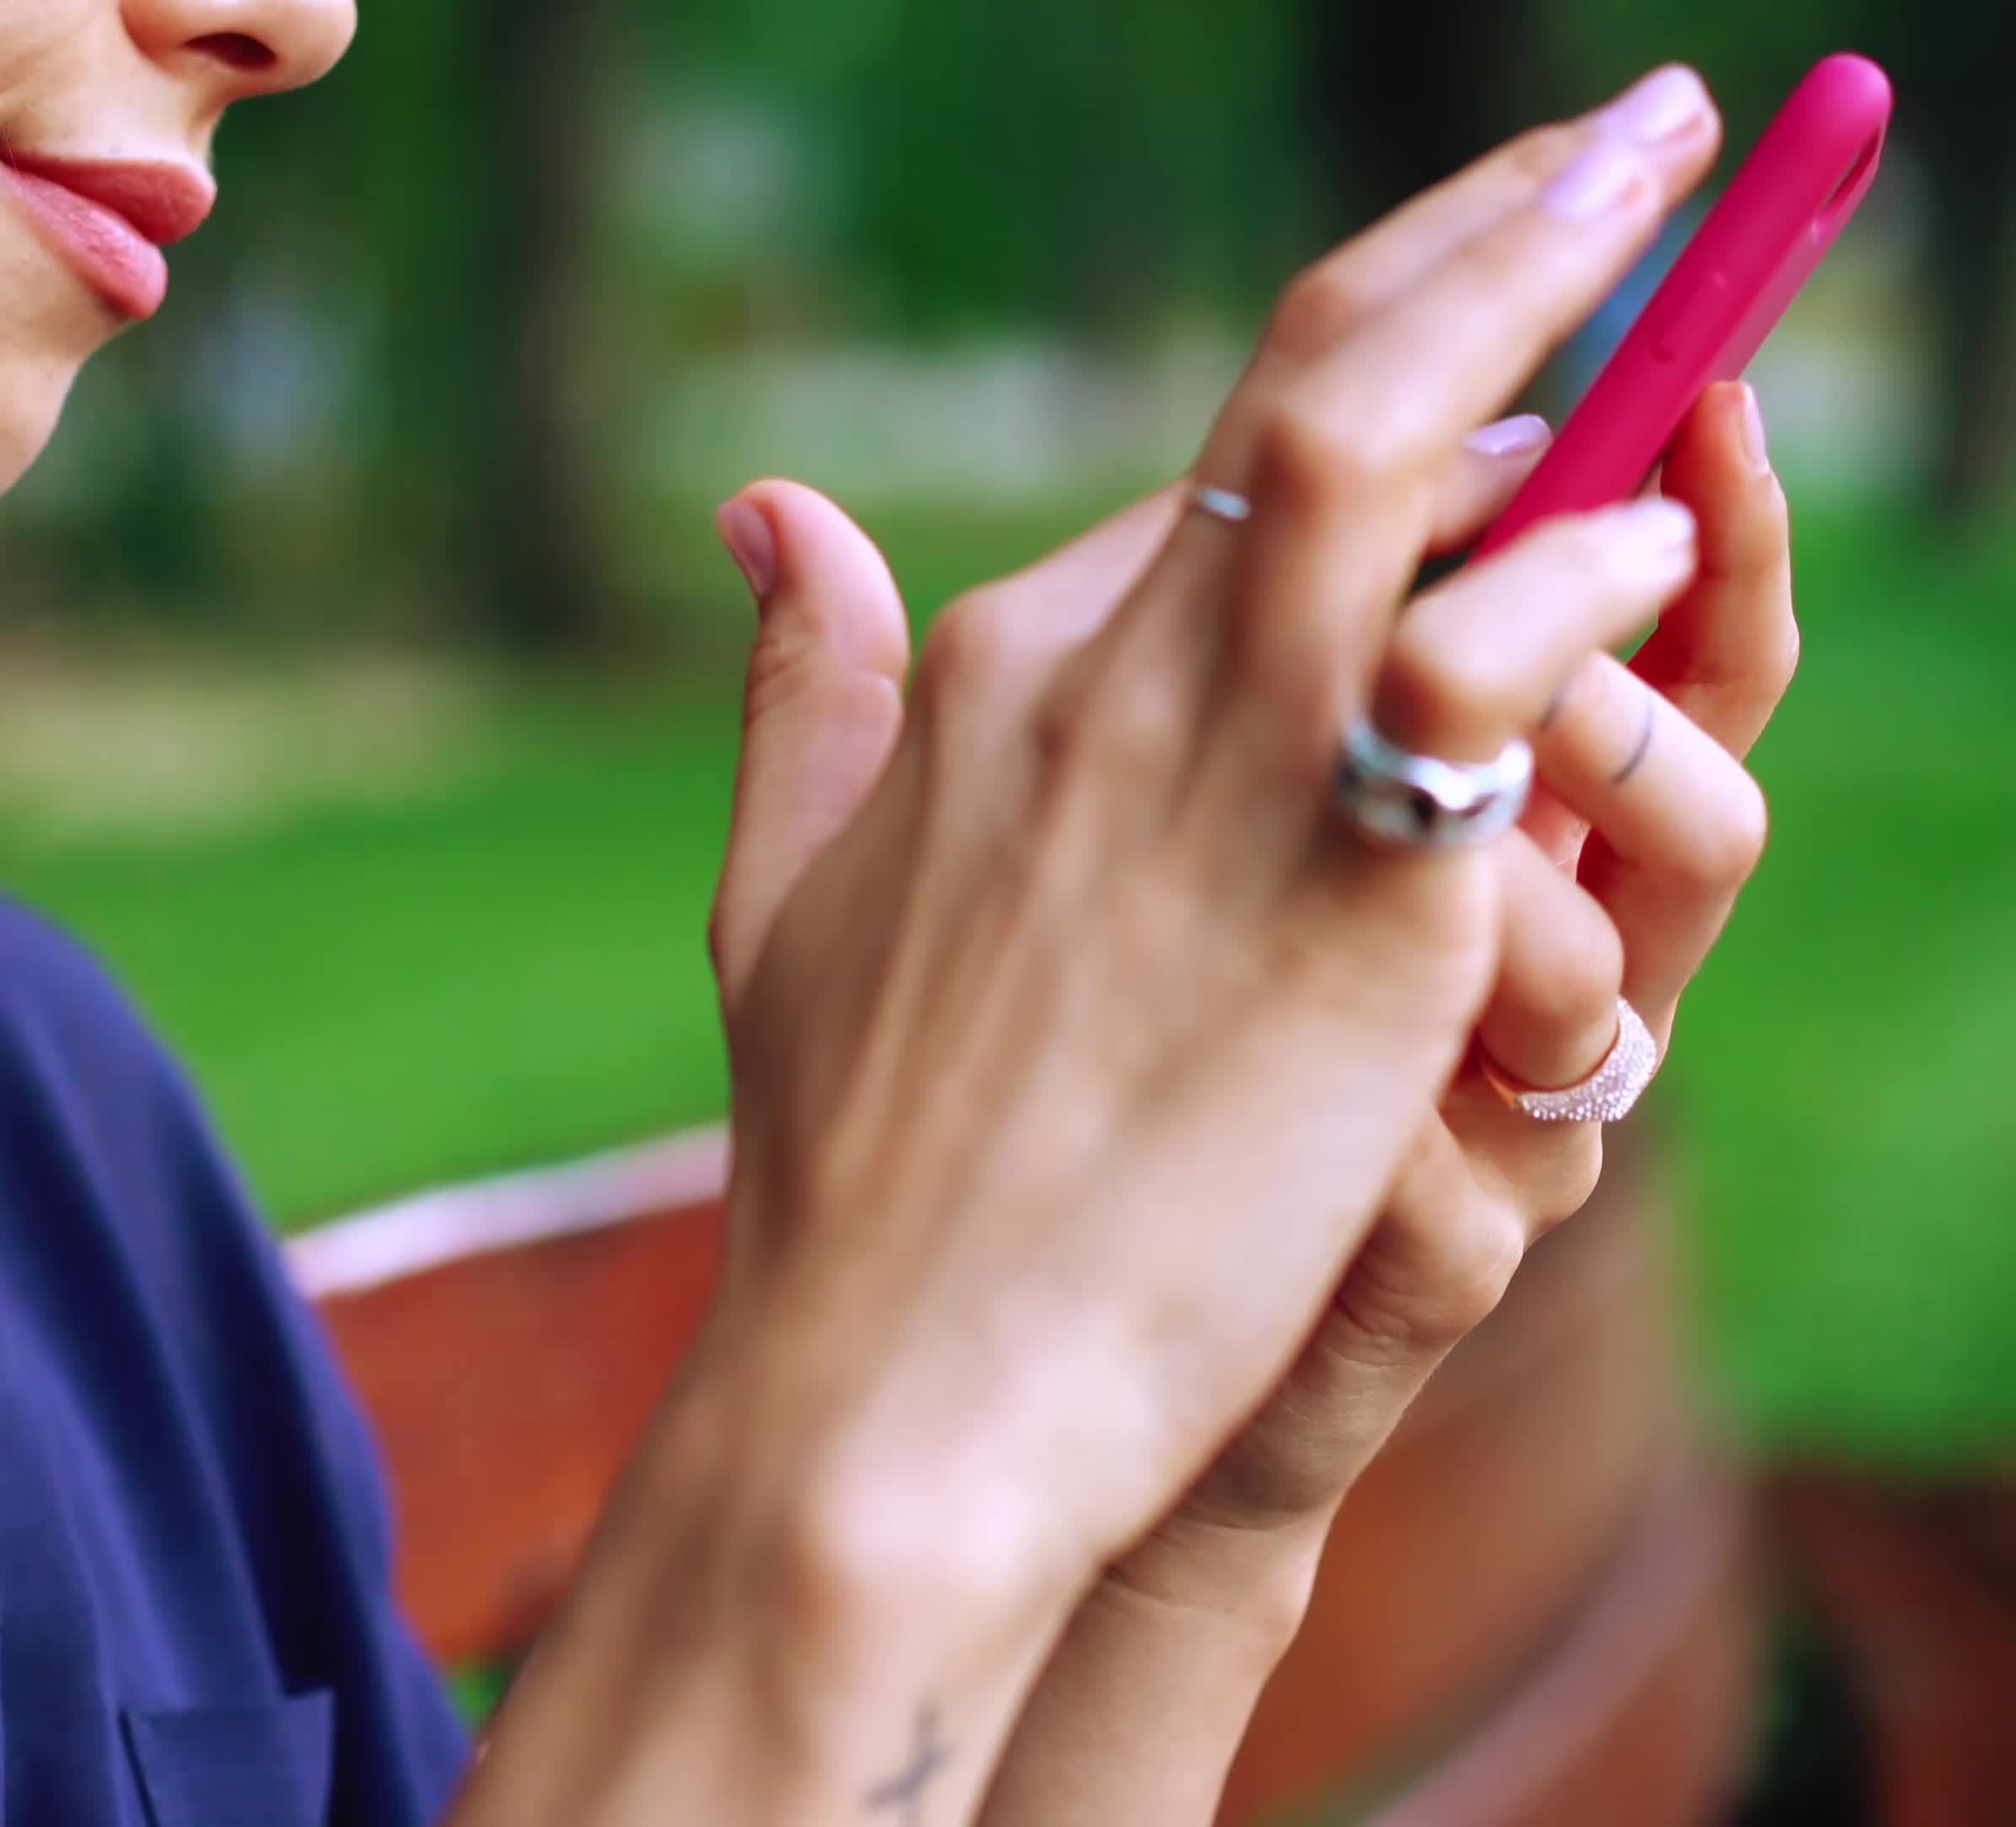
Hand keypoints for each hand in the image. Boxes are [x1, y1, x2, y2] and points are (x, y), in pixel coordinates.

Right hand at [691, 67, 1727, 1649]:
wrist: (891, 1385)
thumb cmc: (847, 1170)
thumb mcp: (782, 893)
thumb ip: (803, 687)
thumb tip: (765, 508)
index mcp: (994, 664)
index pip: (1220, 469)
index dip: (1385, 375)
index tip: (1505, 326)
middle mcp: (1107, 665)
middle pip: (1321, 378)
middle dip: (1501, 220)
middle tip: (1635, 124)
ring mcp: (1225, 760)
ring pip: (1407, 446)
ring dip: (1562, 318)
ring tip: (1690, 248)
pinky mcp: (1354, 887)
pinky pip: (1500, 655)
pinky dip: (1595, 572)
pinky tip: (1666, 552)